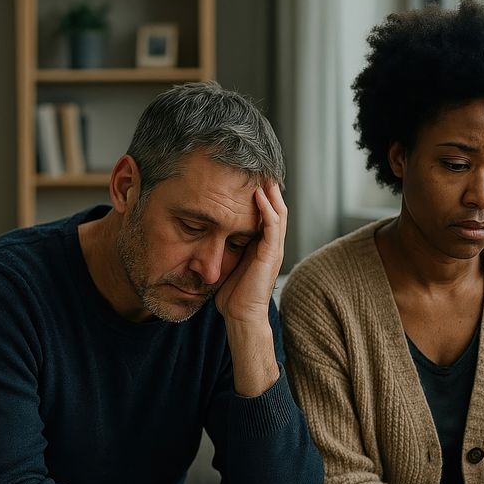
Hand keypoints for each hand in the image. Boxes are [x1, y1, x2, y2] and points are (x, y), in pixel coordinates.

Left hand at [214, 181, 286, 324]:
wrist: (241, 316)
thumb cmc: (232, 294)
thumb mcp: (227, 262)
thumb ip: (224, 246)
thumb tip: (204, 231)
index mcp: (262, 246)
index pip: (267, 213)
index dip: (262, 195)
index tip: (249, 176)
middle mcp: (271, 245)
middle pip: (277, 208)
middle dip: (270, 188)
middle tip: (260, 167)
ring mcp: (273, 249)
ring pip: (279, 213)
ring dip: (271, 192)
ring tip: (263, 173)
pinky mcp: (270, 255)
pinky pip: (273, 226)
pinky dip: (267, 209)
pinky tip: (259, 194)